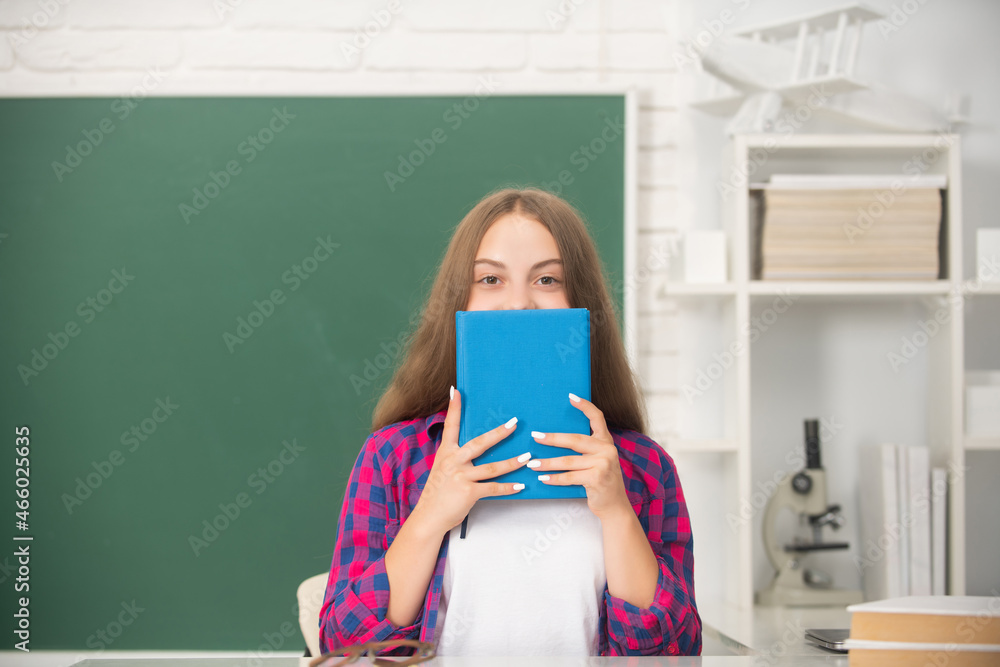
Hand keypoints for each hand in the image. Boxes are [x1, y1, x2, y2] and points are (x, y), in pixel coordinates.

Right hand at [412, 386, 531, 535]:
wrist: (429, 516)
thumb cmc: (437, 493)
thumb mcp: (441, 469)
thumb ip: (455, 458)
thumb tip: (470, 449)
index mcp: (446, 453)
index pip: (451, 426)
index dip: (454, 408)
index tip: (457, 391)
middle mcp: (453, 461)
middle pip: (480, 443)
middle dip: (499, 433)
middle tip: (514, 423)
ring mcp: (461, 477)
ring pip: (493, 467)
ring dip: (512, 462)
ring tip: (527, 457)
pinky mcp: (469, 492)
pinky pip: (493, 488)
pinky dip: (508, 488)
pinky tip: (520, 486)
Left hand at [531, 393, 631, 520]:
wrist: (614, 506)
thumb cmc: (600, 481)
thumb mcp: (598, 461)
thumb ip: (586, 449)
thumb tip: (555, 438)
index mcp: (606, 441)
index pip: (597, 418)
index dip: (585, 406)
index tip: (570, 397)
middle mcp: (607, 449)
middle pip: (575, 440)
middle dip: (552, 439)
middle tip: (535, 437)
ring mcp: (604, 464)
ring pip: (568, 461)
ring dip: (548, 463)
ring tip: (532, 463)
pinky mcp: (597, 478)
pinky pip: (570, 477)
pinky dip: (555, 478)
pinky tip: (543, 478)